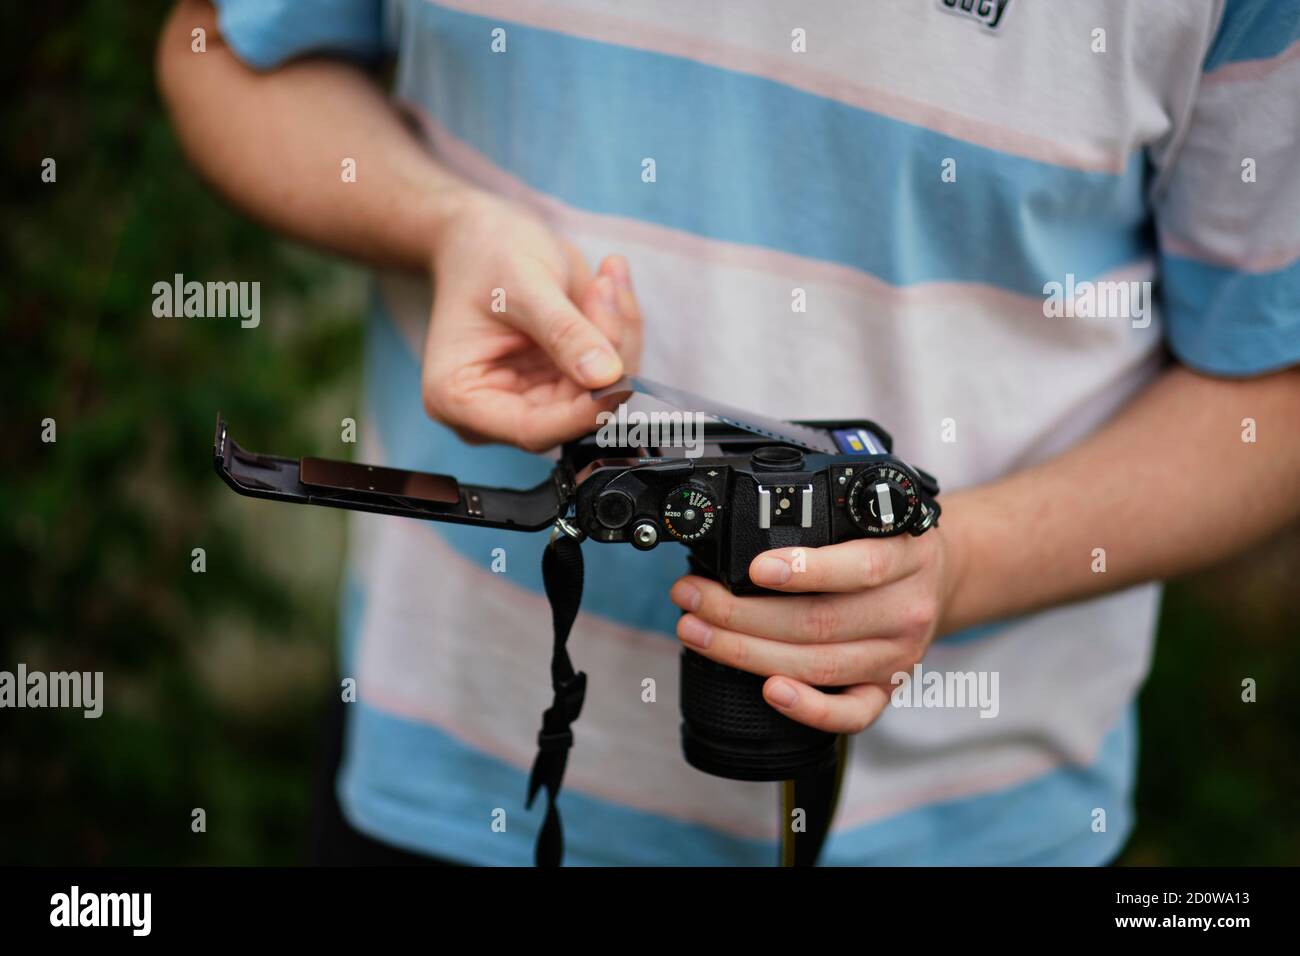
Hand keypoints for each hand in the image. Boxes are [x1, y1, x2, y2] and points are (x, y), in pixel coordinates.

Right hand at [421, 189, 642, 450]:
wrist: (485, 234)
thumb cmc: (485, 253)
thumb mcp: (523, 284)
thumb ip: (563, 332)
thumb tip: (606, 377)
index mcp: (460, 399)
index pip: (533, 431)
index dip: (583, 411)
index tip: (620, 375)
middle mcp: (496, 411)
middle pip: (574, 411)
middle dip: (606, 352)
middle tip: (607, 287)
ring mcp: (533, 399)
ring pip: (602, 392)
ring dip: (618, 334)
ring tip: (607, 277)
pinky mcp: (562, 383)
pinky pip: (610, 371)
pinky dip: (619, 329)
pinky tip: (609, 284)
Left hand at [669, 529, 963, 733]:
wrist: (943, 577)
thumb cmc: (892, 543)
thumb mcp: (874, 515)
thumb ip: (828, 523)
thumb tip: (745, 533)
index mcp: (905, 557)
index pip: (860, 567)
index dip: (804, 570)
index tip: (755, 568)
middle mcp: (905, 610)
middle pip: (820, 622)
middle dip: (741, 613)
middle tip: (692, 598)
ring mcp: (897, 656)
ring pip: (819, 664)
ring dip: (747, 653)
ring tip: (698, 632)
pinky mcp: (888, 690)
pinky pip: (851, 714)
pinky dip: (808, 708)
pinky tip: (770, 691)